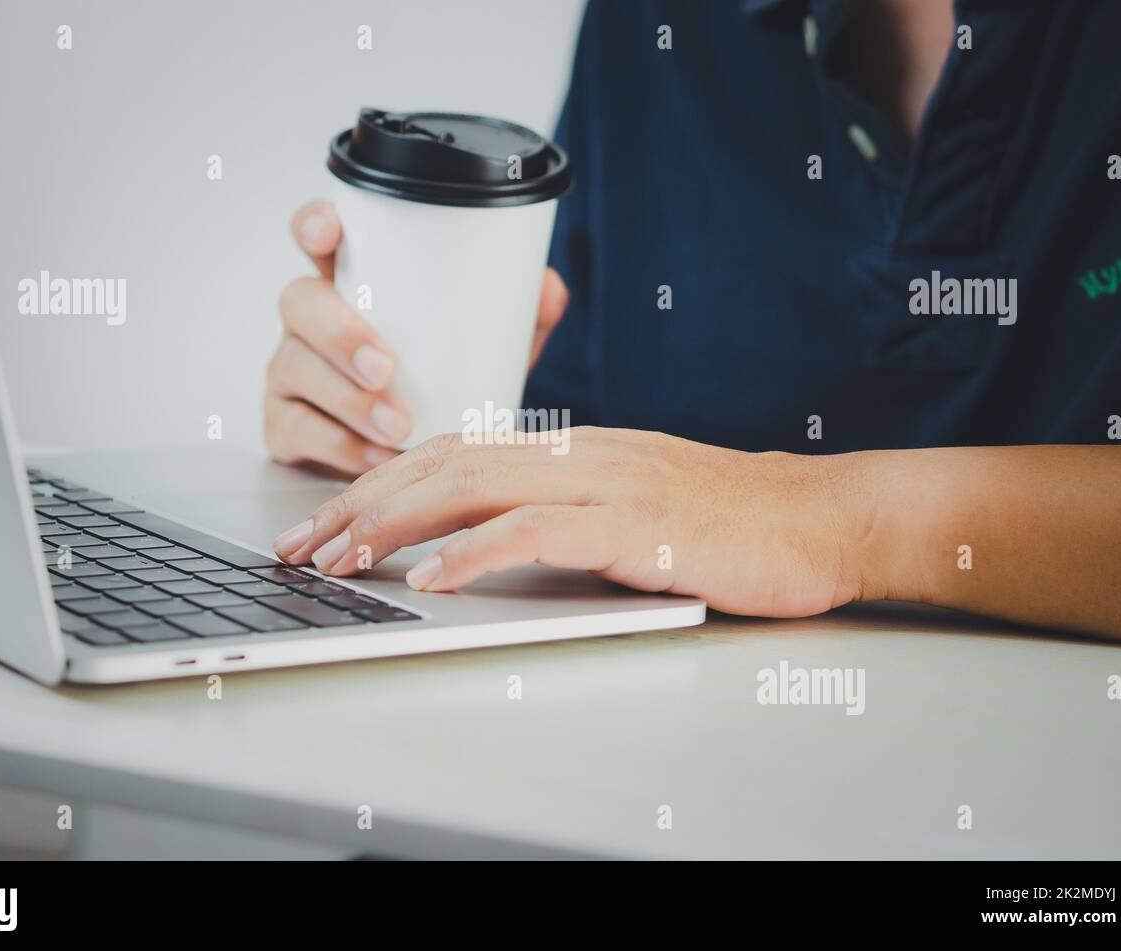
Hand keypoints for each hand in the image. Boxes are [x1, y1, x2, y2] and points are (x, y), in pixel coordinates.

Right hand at [265, 201, 570, 477]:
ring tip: (397, 426)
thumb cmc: (451, 376)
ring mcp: (293, 370)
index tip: (329, 235)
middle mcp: (313, 320)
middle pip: (299, 303)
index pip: (318, 236)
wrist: (436, 453)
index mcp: (354, 281)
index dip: (314, 226)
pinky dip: (337, 446)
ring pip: (294, 370)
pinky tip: (373, 458)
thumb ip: (520, 309)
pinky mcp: (286, 423)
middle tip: (386, 368)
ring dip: (346, 401)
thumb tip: (547, 288)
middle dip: (338, 333)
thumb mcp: (491, 340)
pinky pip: (295, 431)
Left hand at [271, 427, 875, 617]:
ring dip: (397, 524)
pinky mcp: (639, 525)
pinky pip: (542, 532)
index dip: (378, 481)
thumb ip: (560, 507)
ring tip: (341, 559)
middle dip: (360, 502)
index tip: (327, 519)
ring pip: (475, 486)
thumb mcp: (626, 500)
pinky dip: (478, 551)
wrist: (817, 518)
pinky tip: (434, 577)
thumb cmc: (725, 518)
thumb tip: (486, 536)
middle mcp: (576, 452)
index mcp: (568, 447)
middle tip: (303, 545)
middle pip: (442, 462)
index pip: (450, 450)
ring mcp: (607, 482)